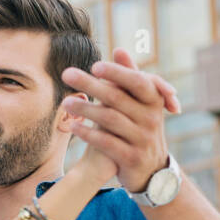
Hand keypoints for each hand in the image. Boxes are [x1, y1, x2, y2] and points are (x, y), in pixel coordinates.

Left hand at [60, 48, 174, 193]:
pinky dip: (89, 133)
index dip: (116, 72)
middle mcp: (151, 118)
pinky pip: (106, 142)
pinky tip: (73, 126)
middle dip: (90, 84)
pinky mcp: (131, 158)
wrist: (152, 170)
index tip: (94, 65)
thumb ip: (130, 77)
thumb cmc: (141, 128)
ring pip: (110, 120)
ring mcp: (142, 139)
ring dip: (85, 109)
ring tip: (65, 102)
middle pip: (117, 98)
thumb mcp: (142, 103)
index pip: (136, 81)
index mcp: (154, 101)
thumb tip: (119, 49)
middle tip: (66, 74)